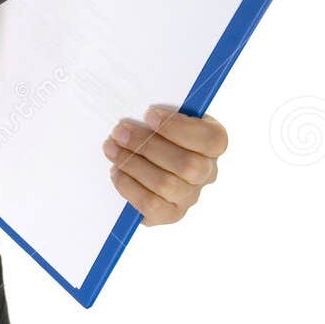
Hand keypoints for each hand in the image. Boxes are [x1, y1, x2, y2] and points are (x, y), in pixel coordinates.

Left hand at [101, 105, 228, 224]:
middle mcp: (207, 173)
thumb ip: (160, 114)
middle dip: (148, 145)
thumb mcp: (163, 118)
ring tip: (111, 148)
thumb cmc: (156, 132)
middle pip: (187, 165)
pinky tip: (116, 171)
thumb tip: (139, 109)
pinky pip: (150, 204)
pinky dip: (129, 186)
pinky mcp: (170, 214)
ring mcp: (190, 196)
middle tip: (119, 131)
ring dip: (133, 164)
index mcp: (213, 144)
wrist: (144, 162)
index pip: (211, 139)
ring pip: (166, 184)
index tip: (149, 114)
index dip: (179, 128)